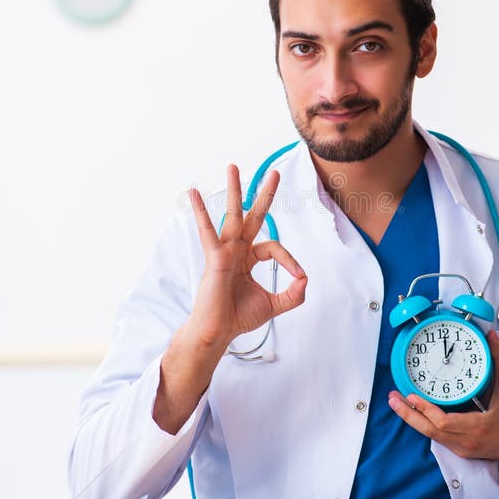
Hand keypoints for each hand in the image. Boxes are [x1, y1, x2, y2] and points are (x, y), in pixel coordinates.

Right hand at [187, 163, 307, 355]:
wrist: (219, 333)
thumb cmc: (238, 318)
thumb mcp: (274, 305)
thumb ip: (294, 294)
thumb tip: (305, 278)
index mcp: (248, 258)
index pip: (273, 247)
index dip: (289, 259)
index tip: (298, 275)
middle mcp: (236, 250)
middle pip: (253, 216)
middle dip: (264, 194)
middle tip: (275, 173)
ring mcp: (224, 251)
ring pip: (232, 215)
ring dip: (233, 189)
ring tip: (233, 166)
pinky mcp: (214, 257)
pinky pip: (208, 231)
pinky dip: (200, 211)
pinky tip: (192, 192)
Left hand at [388, 331, 498, 469]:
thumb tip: (491, 336)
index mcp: (478, 427)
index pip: (443, 422)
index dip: (425, 410)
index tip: (412, 396)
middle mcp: (467, 442)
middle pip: (429, 431)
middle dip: (408, 415)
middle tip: (393, 399)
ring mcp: (463, 448)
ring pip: (431, 435)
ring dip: (413, 419)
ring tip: (397, 402)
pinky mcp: (462, 450)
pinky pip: (438, 437)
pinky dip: (424, 424)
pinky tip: (414, 411)